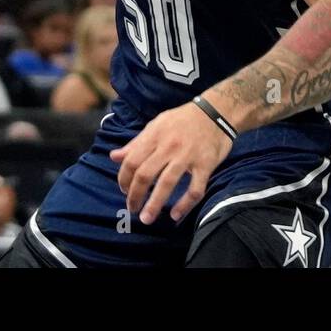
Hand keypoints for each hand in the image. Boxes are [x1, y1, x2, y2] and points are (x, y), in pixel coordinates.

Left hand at [110, 99, 233, 224]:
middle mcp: (169, 146)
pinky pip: (195, 189)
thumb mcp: (157, 125)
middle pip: (145, 174)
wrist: (217, 111)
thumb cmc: (183, 119)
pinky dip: (185, 205)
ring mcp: (188, 156)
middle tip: (132, 209)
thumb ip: (136, 143)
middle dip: (135, 195)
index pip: (132, 161)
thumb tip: (114, 157)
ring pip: (167, 183)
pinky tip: (175, 215)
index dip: (123, 179)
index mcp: (155, 135)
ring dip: (154, 204)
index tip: (123, 191)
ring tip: (146, 219)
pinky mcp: (206, 165)